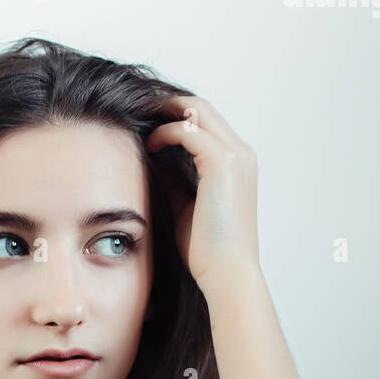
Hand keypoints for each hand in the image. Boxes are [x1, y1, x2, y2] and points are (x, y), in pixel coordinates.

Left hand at [145, 94, 260, 291]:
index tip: (148, 122)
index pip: (207, 124)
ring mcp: (236, 156)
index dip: (177, 117)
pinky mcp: (222, 163)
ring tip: (137, 118)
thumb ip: (175, 183)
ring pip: (197, 111)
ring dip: (165, 111)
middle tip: (137, 109)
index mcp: (239, 165)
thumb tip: (155, 165)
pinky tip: (147, 146)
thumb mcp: (186, 209)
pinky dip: (165, 133)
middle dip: (168, 104)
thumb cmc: (207, 251)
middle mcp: (242, 154)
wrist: (227, 274)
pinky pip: (187, 132)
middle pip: (202, 108)